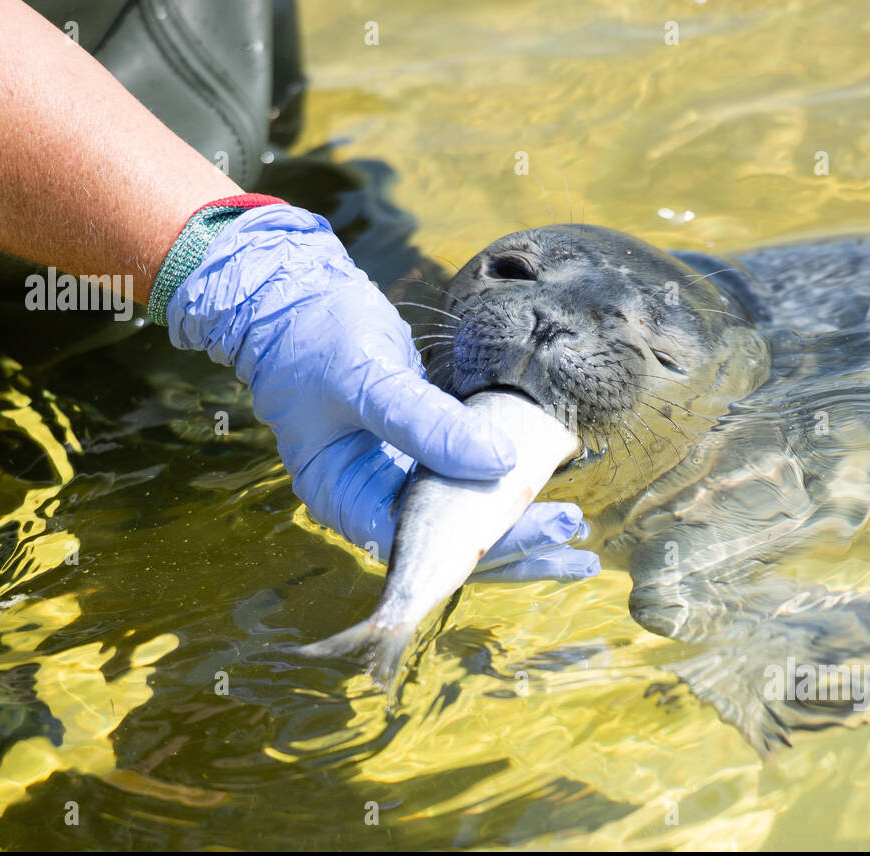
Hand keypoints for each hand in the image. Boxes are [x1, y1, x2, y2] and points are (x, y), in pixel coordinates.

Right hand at [165, 204, 599, 580]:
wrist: (292, 297)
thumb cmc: (314, 336)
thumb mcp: (369, 378)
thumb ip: (429, 425)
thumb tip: (502, 463)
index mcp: (346, 499)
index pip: (427, 545)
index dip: (489, 544)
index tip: (547, 529)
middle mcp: (372, 500)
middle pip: (451, 543)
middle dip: (516, 545)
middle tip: (576, 540)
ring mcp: (396, 476)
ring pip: (463, 516)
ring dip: (517, 521)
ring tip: (574, 532)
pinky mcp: (418, 449)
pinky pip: (465, 478)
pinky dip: (502, 482)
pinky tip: (546, 483)